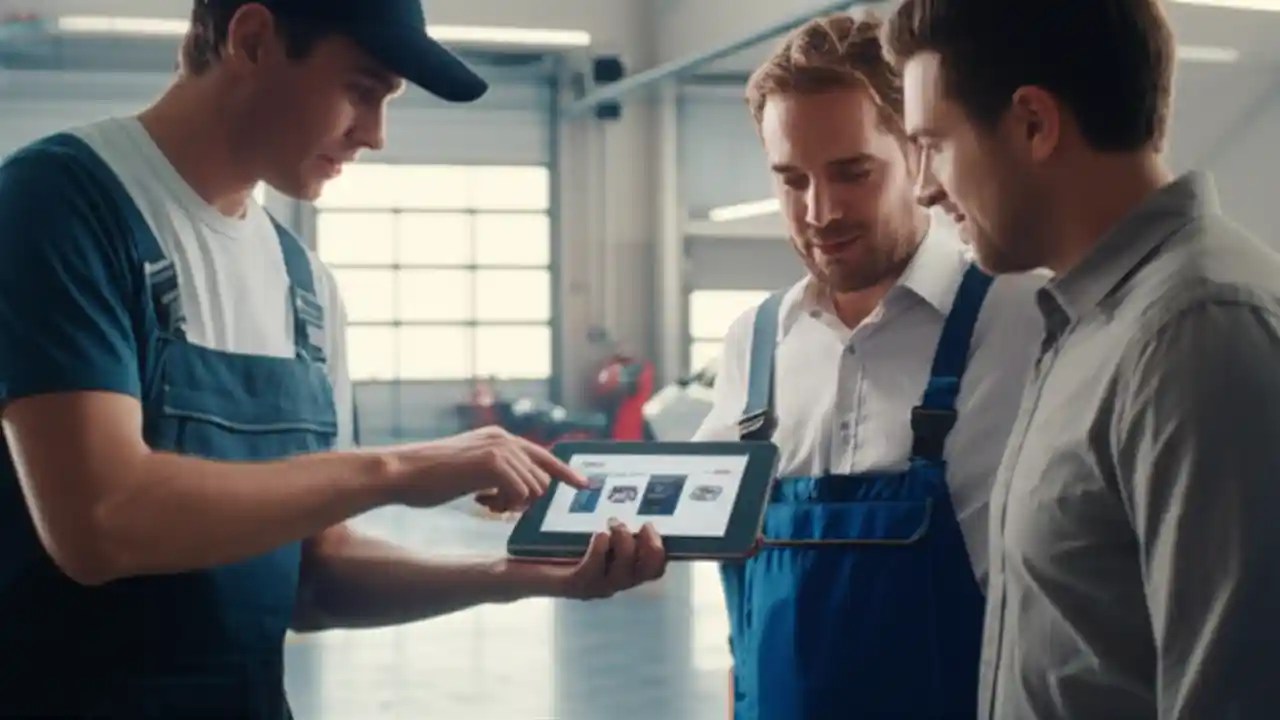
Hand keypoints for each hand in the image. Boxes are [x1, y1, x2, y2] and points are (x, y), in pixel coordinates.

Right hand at [385, 426, 588, 511]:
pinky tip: (479, 501)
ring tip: (483, 501)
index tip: (584, 484)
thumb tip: (521, 491)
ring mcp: (500, 449)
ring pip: (533, 489)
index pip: (544, 456)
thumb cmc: (431, 477)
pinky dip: (503, 505)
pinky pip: (519, 494)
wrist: (403, 472)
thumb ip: (497, 473)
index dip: (566, 472)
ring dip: (512, 504)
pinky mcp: (493, 463)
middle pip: (542, 478)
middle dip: (525, 500)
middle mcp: (504, 439)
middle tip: (494, 505)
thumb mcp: (471, 469)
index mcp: (500, 438)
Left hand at [504, 520, 667, 599]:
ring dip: (624, 545)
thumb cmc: (551, 546)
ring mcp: (593, 587)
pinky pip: (594, 573)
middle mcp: (611, 582)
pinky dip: (600, 552)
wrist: (515, 570)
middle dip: (650, 547)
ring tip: (612, 524)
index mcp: (618, 569)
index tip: (653, 524)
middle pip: (648, 572)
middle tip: (640, 524)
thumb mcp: (583, 529)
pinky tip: (598, 535)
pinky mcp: (572, 586)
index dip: (662, 549)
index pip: (655, 568)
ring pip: (624, 574)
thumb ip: (604, 518)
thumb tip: (623, 485)